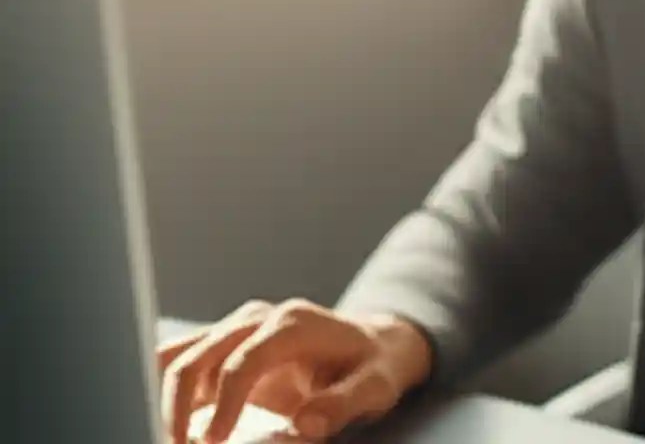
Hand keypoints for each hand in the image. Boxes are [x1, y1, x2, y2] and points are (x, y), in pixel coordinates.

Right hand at [158, 299, 431, 443]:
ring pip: (177, 354)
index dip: (222, 405)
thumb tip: (306, 426)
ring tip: (173, 437)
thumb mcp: (376, 387)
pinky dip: (166, 389)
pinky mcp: (224, 341)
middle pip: (196, 357)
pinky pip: (180, 358)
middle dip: (177, 406)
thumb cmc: (374, 366)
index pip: (241, 363)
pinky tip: (177, 423)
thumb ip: (343, 404)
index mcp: (293, 324)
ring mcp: (236, 326)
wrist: (373, 342)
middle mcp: (258, 318)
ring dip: (164, 397)